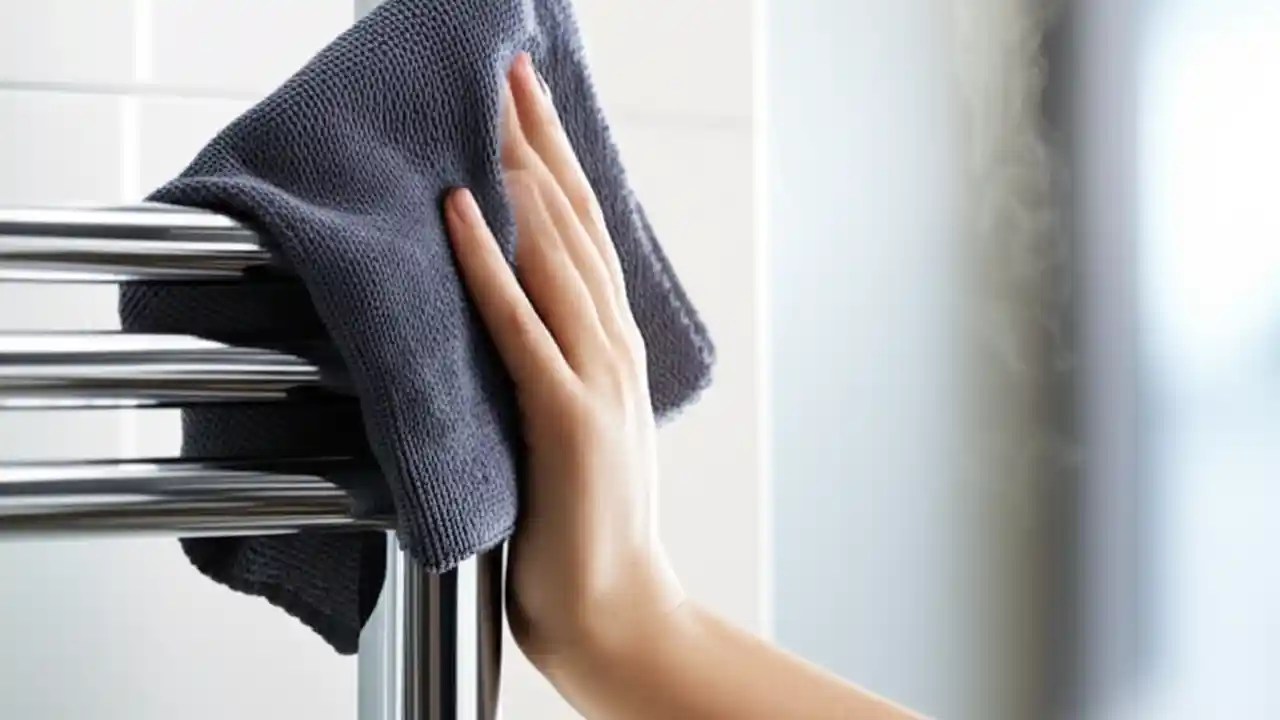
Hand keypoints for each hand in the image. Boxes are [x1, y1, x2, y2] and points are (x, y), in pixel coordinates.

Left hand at [444, 53, 683, 666]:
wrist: (618, 612)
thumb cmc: (581, 525)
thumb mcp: (568, 420)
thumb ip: (550, 358)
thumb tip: (505, 306)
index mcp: (609, 346)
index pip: (581, 232)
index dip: (554, 158)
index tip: (527, 98)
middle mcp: (612, 347)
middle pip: (574, 222)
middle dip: (539, 139)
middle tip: (512, 70)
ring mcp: (596, 381)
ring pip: (557, 256)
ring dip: (522, 174)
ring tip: (493, 107)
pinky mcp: (567, 423)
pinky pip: (521, 329)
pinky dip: (491, 266)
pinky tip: (465, 212)